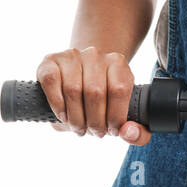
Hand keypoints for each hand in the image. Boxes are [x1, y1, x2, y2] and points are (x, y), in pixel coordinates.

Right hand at [36, 46, 150, 144]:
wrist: (77, 80)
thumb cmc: (103, 101)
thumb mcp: (123, 114)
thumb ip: (137, 131)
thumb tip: (129, 133)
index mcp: (118, 63)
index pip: (119, 90)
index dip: (115, 116)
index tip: (112, 130)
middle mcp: (95, 54)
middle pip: (95, 92)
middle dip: (94, 121)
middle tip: (94, 132)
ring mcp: (71, 55)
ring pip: (73, 90)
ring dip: (75, 118)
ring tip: (79, 127)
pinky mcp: (50, 61)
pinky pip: (52, 81)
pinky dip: (57, 104)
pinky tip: (63, 116)